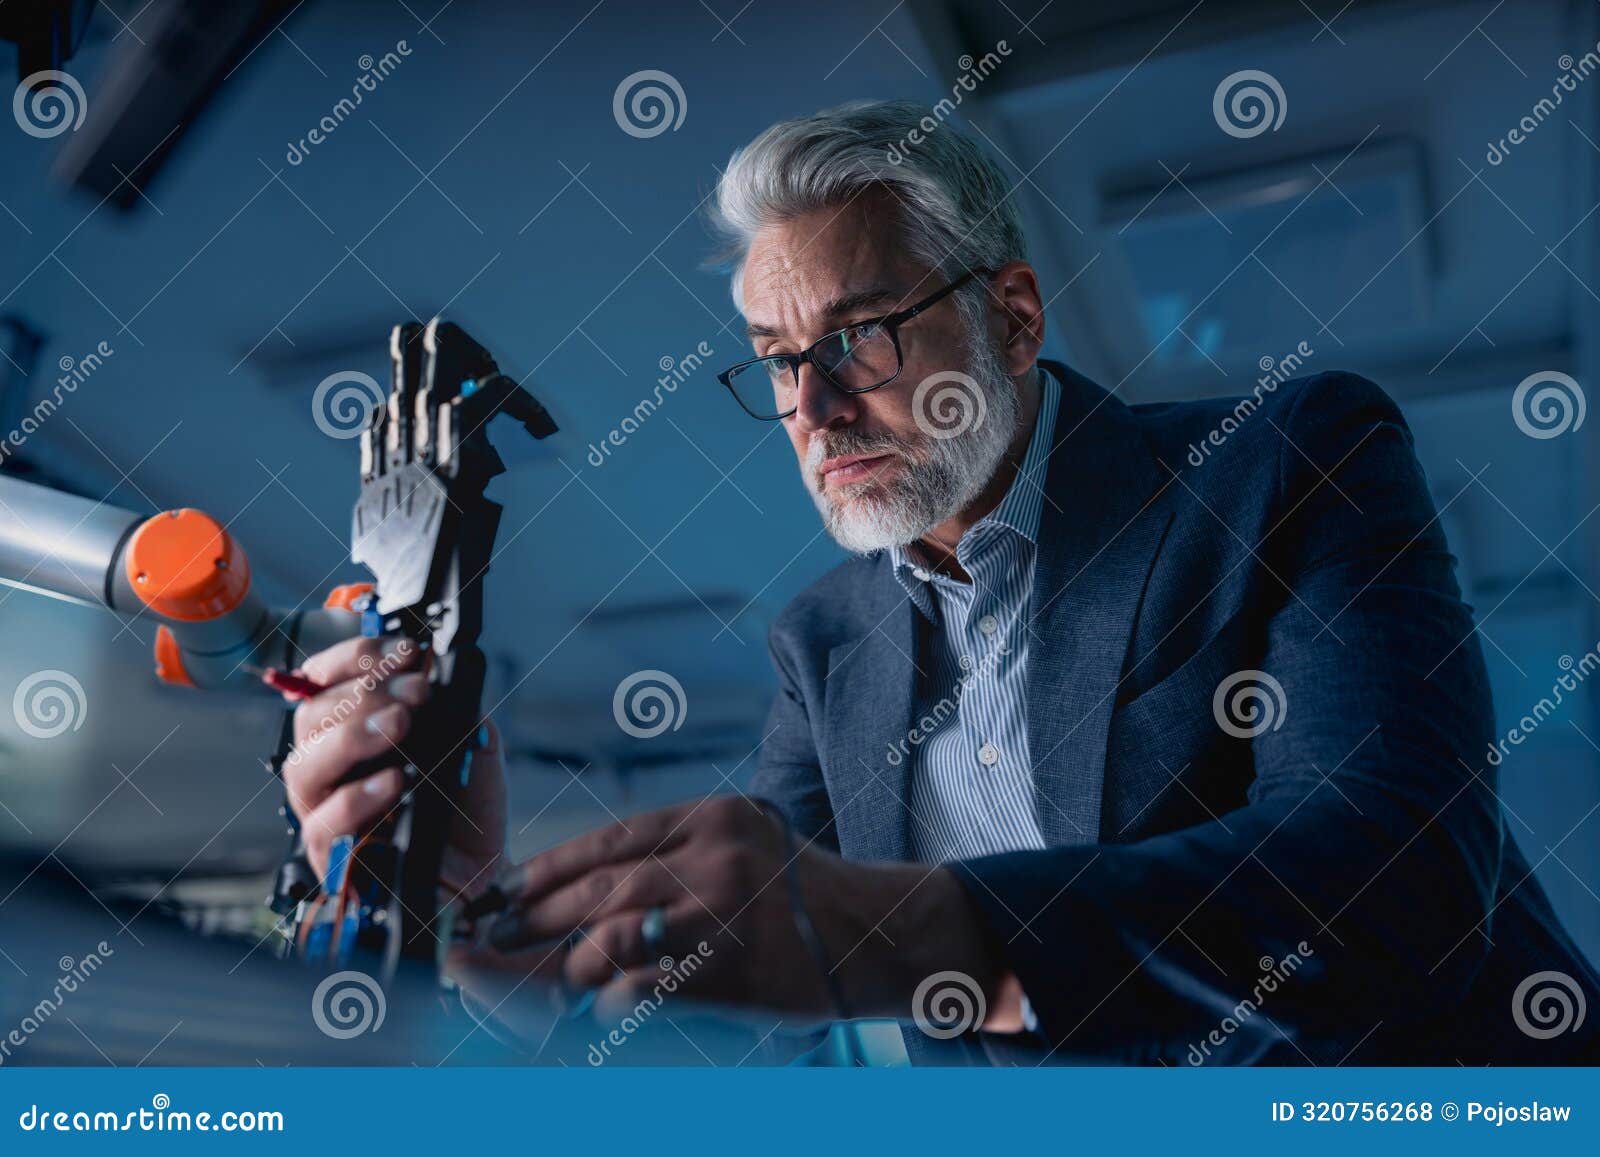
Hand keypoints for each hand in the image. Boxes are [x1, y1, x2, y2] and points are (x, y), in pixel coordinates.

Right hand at [281, 636, 506, 896]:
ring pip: (304, 767)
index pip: (325, 683)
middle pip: (310, 718)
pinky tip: (395, 779)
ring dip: (354, 736)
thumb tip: (436, 668)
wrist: (485, 877)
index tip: (406, 650)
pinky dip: (359, 798)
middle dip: (365, 692)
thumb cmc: (466, 813)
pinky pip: (324, 827)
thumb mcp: (470, 744)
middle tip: (416, 690)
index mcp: (351, 735)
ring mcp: (324, 814)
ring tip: (401, 722)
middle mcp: (329, 772)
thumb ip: (452, 707)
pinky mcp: (332, 862)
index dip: (358, 659)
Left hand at [446, 796, 1015, 1029]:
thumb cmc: (799, 893)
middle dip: (533, 918)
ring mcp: (725, 912)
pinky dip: (609, 998)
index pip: (609, 840)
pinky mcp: (732, 967)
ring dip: (563, 963)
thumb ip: (671, 857)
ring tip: (539, 978)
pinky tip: (589, 1005)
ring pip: (612, 936)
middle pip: (600, 887)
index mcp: (713, 817)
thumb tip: (574, 892)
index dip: (545, 870)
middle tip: (484, 940)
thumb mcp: (741, 843)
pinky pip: (646, 984)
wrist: (878, 932)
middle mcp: (715, 855)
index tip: (500, 892)